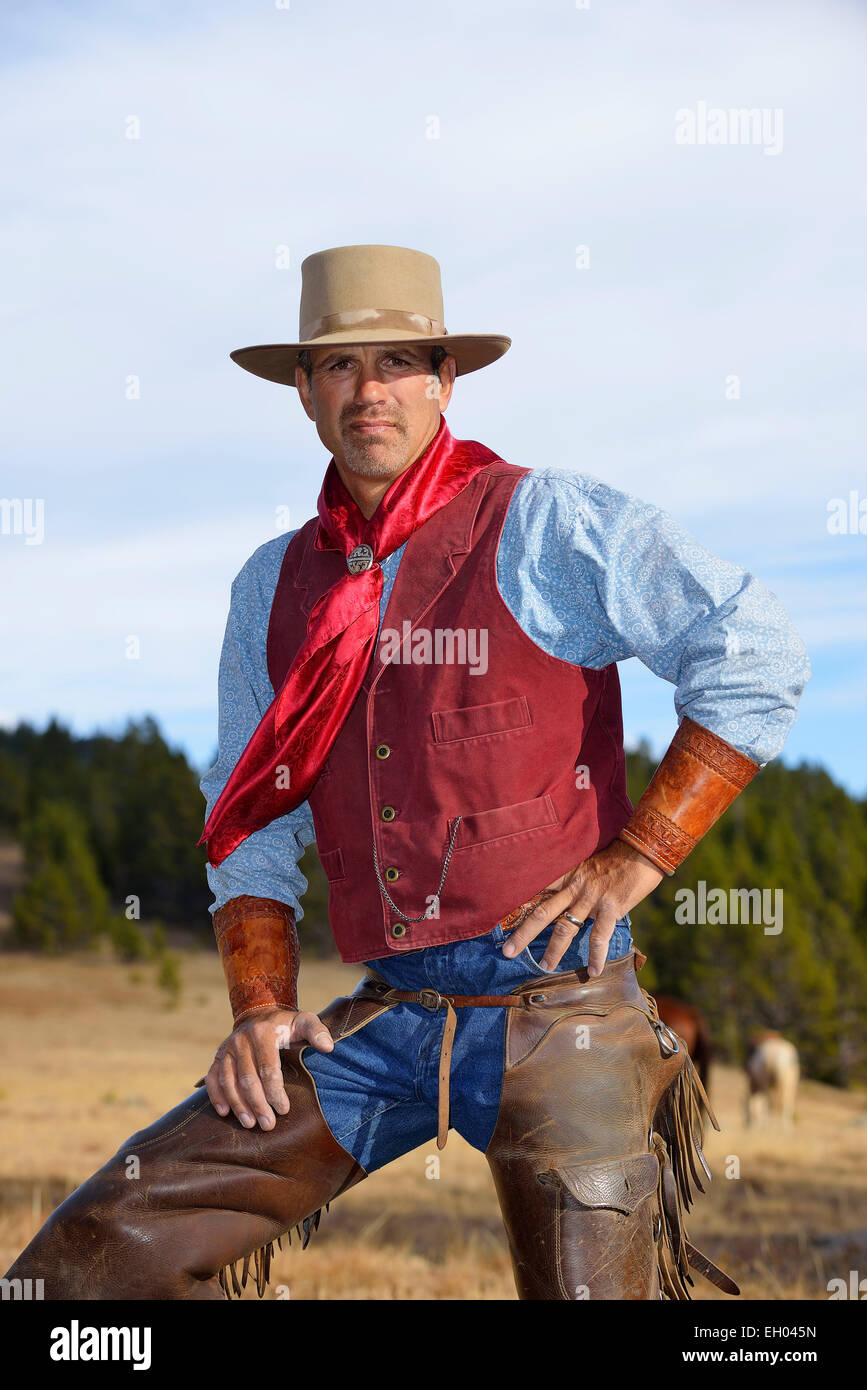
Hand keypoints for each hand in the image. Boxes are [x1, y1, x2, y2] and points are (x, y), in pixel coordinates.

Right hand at [205, 1007, 333, 1130]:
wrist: (260, 1014)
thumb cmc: (286, 1024)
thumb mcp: (304, 1021)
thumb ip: (317, 1031)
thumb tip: (328, 1047)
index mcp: (263, 1032)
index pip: (267, 1068)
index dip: (275, 1091)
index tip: (284, 1109)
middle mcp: (241, 1040)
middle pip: (247, 1078)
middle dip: (258, 1104)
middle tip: (268, 1125)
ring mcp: (226, 1048)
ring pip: (228, 1081)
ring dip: (238, 1105)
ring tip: (250, 1124)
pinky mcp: (217, 1056)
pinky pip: (213, 1078)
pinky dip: (217, 1096)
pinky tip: (224, 1112)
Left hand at [501, 839, 663, 976]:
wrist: (642, 849)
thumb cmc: (617, 856)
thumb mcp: (588, 863)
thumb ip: (575, 879)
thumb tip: (565, 896)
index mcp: (567, 875)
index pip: (536, 889)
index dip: (517, 903)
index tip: (498, 917)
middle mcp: (574, 887)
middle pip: (542, 912)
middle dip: (523, 933)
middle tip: (507, 952)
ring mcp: (591, 898)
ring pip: (566, 928)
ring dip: (554, 950)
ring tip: (544, 968)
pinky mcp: (610, 907)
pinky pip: (599, 936)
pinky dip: (596, 956)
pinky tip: (593, 971)